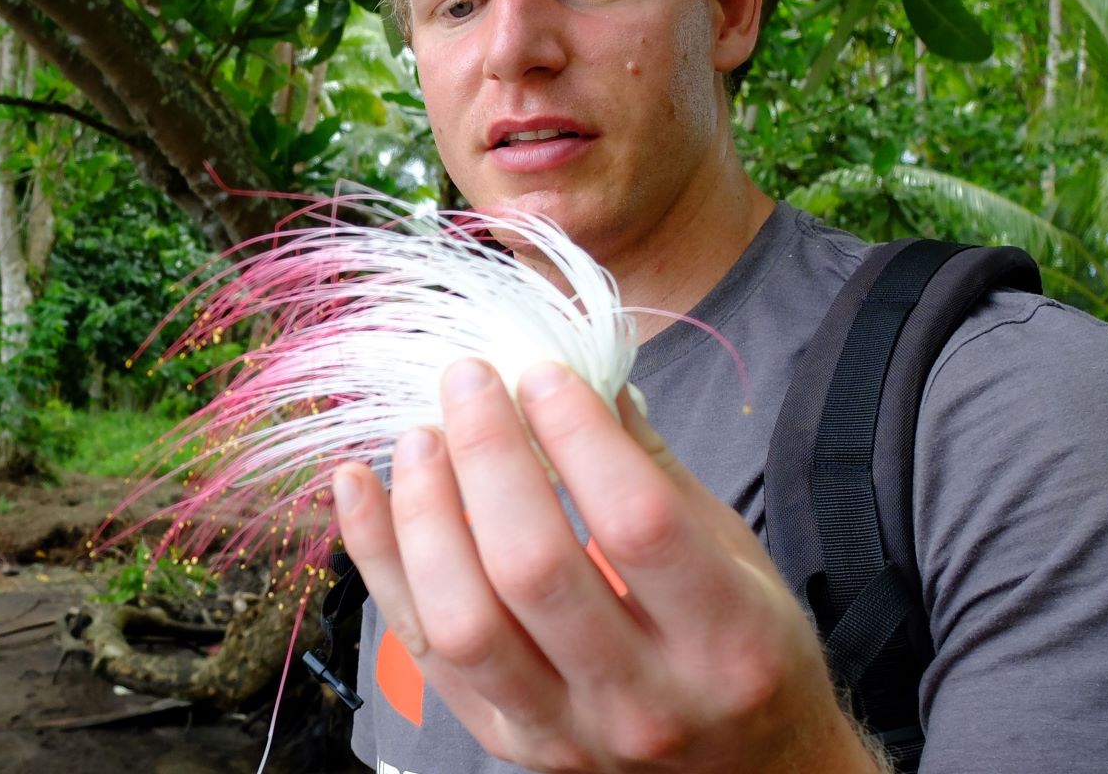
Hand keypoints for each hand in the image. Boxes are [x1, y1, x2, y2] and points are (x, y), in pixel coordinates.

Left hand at [331, 358, 882, 772]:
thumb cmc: (749, 651)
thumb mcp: (736, 557)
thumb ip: (654, 470)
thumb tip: (580, 374)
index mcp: (727, 641)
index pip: (637, 524)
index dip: (578, 435)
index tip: (542, 371)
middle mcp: (644, 700)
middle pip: (534, 568)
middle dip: (487, 457)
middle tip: (467, 380)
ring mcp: (565, 732)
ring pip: (464, 622)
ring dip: (425, 514)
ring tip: (419, 438)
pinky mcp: (506, 743)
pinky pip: (421, 650)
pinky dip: (378, 562)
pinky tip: (358, 488)